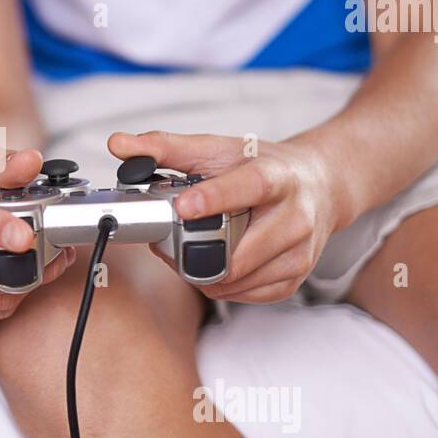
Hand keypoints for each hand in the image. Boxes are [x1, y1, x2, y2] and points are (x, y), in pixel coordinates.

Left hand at [108, 131, 345, 302]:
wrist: (319, 185)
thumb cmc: (264, 166)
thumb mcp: (217, 148)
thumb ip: (165, 147)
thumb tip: (118, 144)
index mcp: (277, 177)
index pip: (249, 187)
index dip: (216, 198)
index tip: (183, 207)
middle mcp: (296, 215)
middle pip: (242, 250)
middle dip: (199, 251)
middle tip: (171, 240)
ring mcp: (300, 250)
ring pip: (239, 280)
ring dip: (206, 273)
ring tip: (193, 250)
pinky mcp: (296, 276)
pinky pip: (248, 294)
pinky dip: (224, 286)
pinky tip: (217, 264)